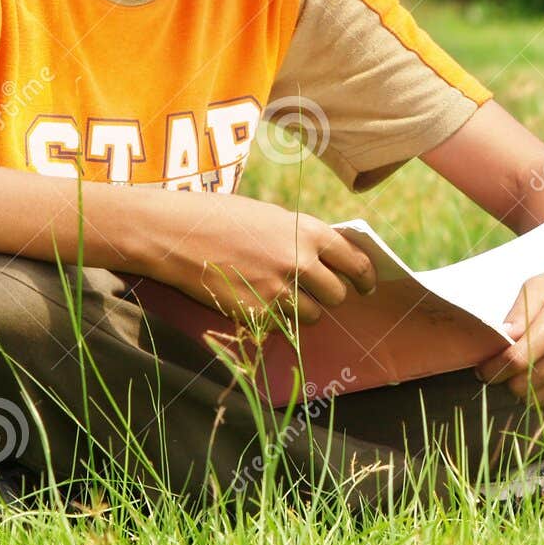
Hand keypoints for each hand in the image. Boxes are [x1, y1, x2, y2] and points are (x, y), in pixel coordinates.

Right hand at [151, 195, 376, 326]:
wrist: (177, 234)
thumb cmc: (222, 218)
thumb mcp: (272, 218)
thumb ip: (302, 238)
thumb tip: (327, 260)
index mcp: (309, 232)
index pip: (355, 262)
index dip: (365, 278)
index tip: (366, 288)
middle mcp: (300, 262)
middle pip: (336, 295)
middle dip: (328, 296)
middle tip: (315, 294)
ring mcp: (279, 291)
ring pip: (312, 316)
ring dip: (302, 312)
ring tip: (276, 295)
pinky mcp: (257, 314)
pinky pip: (281, 326)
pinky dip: (273, 320)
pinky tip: (252, 301)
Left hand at [475, 250, 543, 411]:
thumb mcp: (542, 284)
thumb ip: (519, 312)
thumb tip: (501, 338)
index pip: (519, 359)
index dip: (494, 369)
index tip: (482, 369)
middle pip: (527, 384)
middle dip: (508, 379)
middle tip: (506, 367)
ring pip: (543, 399)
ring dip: (527, 390)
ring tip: (527, 371)